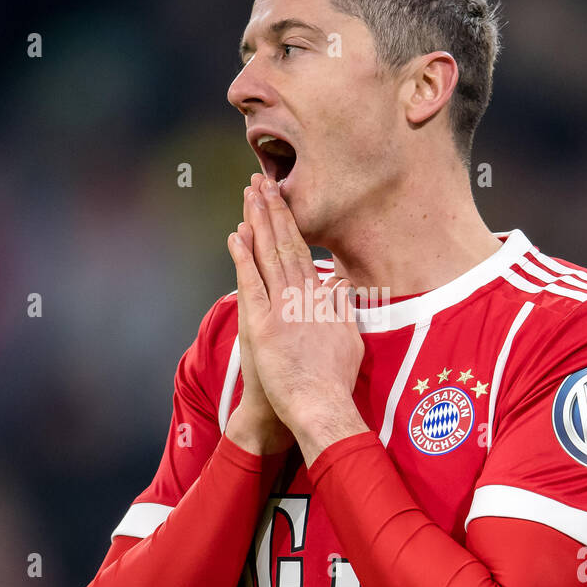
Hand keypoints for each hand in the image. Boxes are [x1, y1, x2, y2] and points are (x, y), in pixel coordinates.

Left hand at [227, 175, 366, 461]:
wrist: (320, 406)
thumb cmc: (334, 381)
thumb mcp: (349, 339)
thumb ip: (342, 308)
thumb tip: (341, 284)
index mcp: (321, 298)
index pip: (302, 250)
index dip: (290, 222)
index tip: (281, 198)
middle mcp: (303, 295)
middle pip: (285, 244)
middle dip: (272, 211)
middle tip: (262, 181)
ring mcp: (283, 307)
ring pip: (269, 256)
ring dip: (258, 224)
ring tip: (250, 195)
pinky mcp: (263, 324)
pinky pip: (252, 283)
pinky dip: (244, 257)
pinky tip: (237, 235)